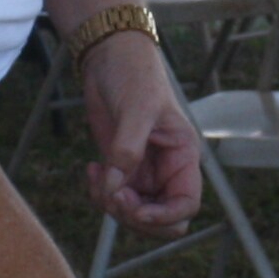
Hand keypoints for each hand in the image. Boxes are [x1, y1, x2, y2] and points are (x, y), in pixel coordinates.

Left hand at [77, 29, 200, 232]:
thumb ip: (127, 150)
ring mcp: (143, 170)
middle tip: (113, 194)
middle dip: (135, 215)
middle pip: (161, 219)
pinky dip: (100, 192)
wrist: (110, 58)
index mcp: (183, 156)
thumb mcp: (136, 110)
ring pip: (134, 212)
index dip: (164, 217)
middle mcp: (166, 168)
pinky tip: (92, 169)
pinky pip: (113, 197)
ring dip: (112, 204)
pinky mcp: (120, 167)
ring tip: (98, 176)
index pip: (186, 205)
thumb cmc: (134, 76)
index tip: (136, 209)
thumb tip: (115, 189)